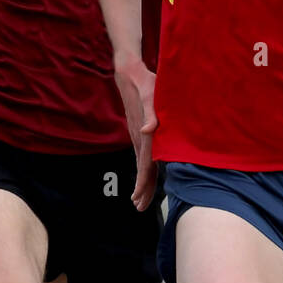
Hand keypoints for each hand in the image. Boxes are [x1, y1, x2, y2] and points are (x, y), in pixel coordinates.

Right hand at [114, 57, 158, 209]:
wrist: (130, 74)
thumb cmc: (146, 84)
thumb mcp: (151, 97)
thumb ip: (151, 114)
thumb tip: (149, 130)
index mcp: (145, 136)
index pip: (144, 165)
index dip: (143, 183)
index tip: (139, 199)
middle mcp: (140, 139)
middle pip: (142, 170)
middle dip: (141, 190)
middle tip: (139, 208)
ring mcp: (139, 137)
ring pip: (142, 166)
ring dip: (141, 184)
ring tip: (139, 202)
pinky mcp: (139, 133)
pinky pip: (143, 157)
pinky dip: (143, 171)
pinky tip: (144, 179)